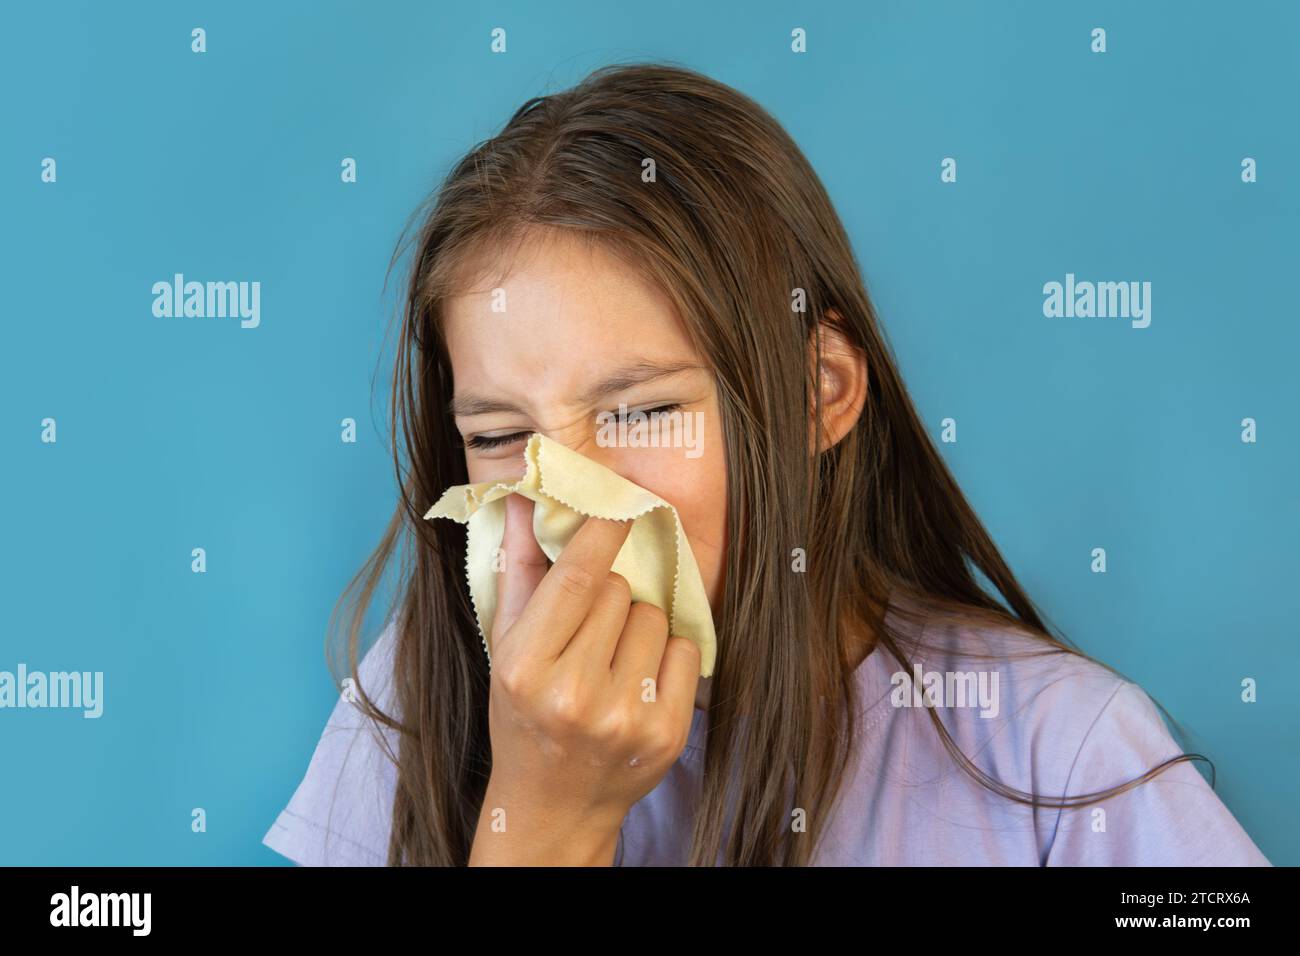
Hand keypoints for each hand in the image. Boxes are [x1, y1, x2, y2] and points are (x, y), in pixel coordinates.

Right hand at [468, 493, 700, 864]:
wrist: (554, 805)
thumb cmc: (523, 714)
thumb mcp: (506, 646)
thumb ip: (520, 570)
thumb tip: (528, 498)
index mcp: (527, 668)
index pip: (579, 578)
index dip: (602, 533)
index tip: (619, 505)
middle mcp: (575, 695)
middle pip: (619, 591)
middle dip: (608, 596)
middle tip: (588, 630)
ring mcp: (626, 717)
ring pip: (653, 617)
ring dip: (637, 626)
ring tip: (611, 660)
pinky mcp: (667, 734)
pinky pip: (684, 651)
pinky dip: (666, 657)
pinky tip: (637, 682)